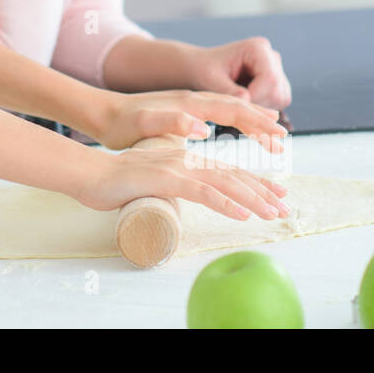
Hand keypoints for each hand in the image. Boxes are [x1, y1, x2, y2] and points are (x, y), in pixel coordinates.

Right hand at [77, 138, 288, 218]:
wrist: (89, 172)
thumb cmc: (115, 180)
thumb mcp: (151, 179)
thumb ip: (170, 182)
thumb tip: (183, 194)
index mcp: (184, 158)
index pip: (226, 170)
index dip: (253, 182)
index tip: (275, 195)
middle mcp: (185, 158)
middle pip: (232, 174)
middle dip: (262, 191)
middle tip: (284, 207)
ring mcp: (177, 167)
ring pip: (224, 182)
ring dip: (253, 198)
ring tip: (273, 213)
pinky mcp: (166, 179)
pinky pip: (203, 192)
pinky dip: (225, 202)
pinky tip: (242, 214)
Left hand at [93, 88, 287, 152]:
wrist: (100, 112)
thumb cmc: (119, 123)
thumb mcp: (141, 125)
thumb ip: (170, 123)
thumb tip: (203, 127)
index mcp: (189, 103)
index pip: (233, 109)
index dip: (257, 123)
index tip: (278, 137)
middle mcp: (193, 99)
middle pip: (237, 106)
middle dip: (263, 122)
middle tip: (284, 142)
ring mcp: (189, 103)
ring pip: (230, 107)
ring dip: (254, 120)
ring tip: (274, 134)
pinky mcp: (183, 110)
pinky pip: (218, 112)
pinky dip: (237, 119)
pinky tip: (242, 128)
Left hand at [182, 37, 291, 110]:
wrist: (200, 67)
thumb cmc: (204, 70)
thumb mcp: (211, 80)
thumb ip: (229, 90)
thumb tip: (247, 100)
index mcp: (256, 48)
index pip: (270, 78)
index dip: (257, 97)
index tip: (238, 105)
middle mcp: (270, 56)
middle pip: (277, 89)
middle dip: (258, 103)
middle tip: (235, 105)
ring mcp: (275, 69)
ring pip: (281, 97)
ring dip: (260, 106)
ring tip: (238, 101)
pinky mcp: (276, 82)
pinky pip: (278, 101)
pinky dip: (263, 107)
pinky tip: (245, 101)